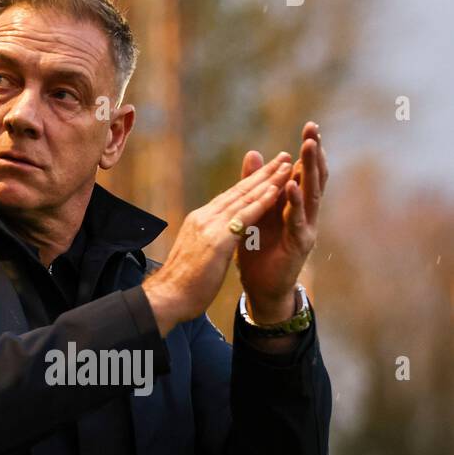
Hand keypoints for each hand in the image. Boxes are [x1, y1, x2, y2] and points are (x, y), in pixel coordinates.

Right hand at [142, 152, 293, 335]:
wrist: (167, 297)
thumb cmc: (182, 283)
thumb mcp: (198, 253)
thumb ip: (208, 239)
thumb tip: (216, 237)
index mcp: (199, 220)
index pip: (229, 198)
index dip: (250, 182)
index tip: (268, 170)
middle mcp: (204, 217)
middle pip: (238, 191)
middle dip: (263, 173)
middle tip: (284, 157)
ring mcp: (209, 226)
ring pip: (244, 198)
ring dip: (268, 180)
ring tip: (287, 165)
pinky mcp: (217, 240)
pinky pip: (244, 217)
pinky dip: (261, 201)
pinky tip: (275, 190)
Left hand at [236, 121, 327, 322]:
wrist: (261, 285)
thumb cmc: (259, 246)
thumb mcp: (256, 209)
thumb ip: (256, 183)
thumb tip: (254, 152)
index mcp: (293, 204)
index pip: (303, 172)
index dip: (308, 151)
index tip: (310, 126)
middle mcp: (305, 213)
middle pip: (312, 178)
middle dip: (313, 154)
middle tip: (313, 129)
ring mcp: (305, 228)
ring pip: (310, 194)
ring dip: (308, 171)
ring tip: (308, 148)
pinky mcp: (299, 244)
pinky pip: (297, 220)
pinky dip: (295, 202)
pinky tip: (292, 186)